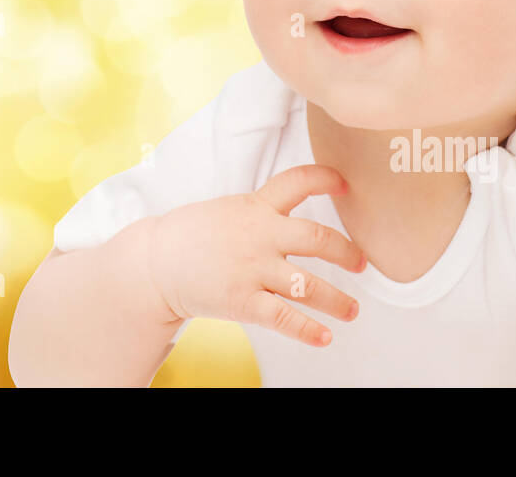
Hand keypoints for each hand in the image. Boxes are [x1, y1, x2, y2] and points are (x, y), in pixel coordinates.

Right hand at [145, 164, 367, 346]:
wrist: (153, 262)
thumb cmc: (188, 235)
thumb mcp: (226, 210)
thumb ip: (257, 211)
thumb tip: (286, 213)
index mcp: (254, 206)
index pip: (296, 182)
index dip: (324, 178)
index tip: (344, 183)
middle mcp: (260, 235)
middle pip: (317, 237)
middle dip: (346, 252)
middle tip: (362, 263)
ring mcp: (252, 268)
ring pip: (309, 284)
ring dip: (337, 300)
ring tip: (353, 310)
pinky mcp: (242, 300)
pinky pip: (284, 317)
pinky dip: (308, 330)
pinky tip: (325, 337)